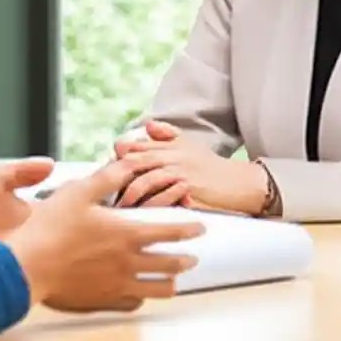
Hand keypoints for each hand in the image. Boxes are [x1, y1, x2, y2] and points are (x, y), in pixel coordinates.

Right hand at [3, 160, 203, 312]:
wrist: (29, 266)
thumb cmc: (50, 228)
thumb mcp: (78, 191)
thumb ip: (107, 177)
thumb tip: (128, 162)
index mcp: (126, 233)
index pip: (169, 231)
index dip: (188, 229)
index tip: (199, 228)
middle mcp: (128, 261)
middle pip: (170, 264)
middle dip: (185, 259)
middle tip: (192, 257)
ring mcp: (118, 284)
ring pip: (158, 289)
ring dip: (170, 282)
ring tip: (174, 280)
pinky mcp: (103, 300)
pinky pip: (133, 303)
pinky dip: (142, 297)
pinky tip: (140, 293)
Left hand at [116, 121, 267, 214]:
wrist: (238, 183)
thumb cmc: (209, 166)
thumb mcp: (188, 144)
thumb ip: (167, 133)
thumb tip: (147, 124)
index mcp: (167, 146)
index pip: (133, 148)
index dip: (116, 160)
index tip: (104, 175)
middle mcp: (171, 157)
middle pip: (135, 163)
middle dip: (117, 178)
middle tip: (102, 194)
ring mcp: (179, 174)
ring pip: (146, 181)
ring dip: (130, 195)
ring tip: (119, 208)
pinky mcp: (189, 190)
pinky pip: (163, 199)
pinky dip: (150, 206)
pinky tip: (141, 216)